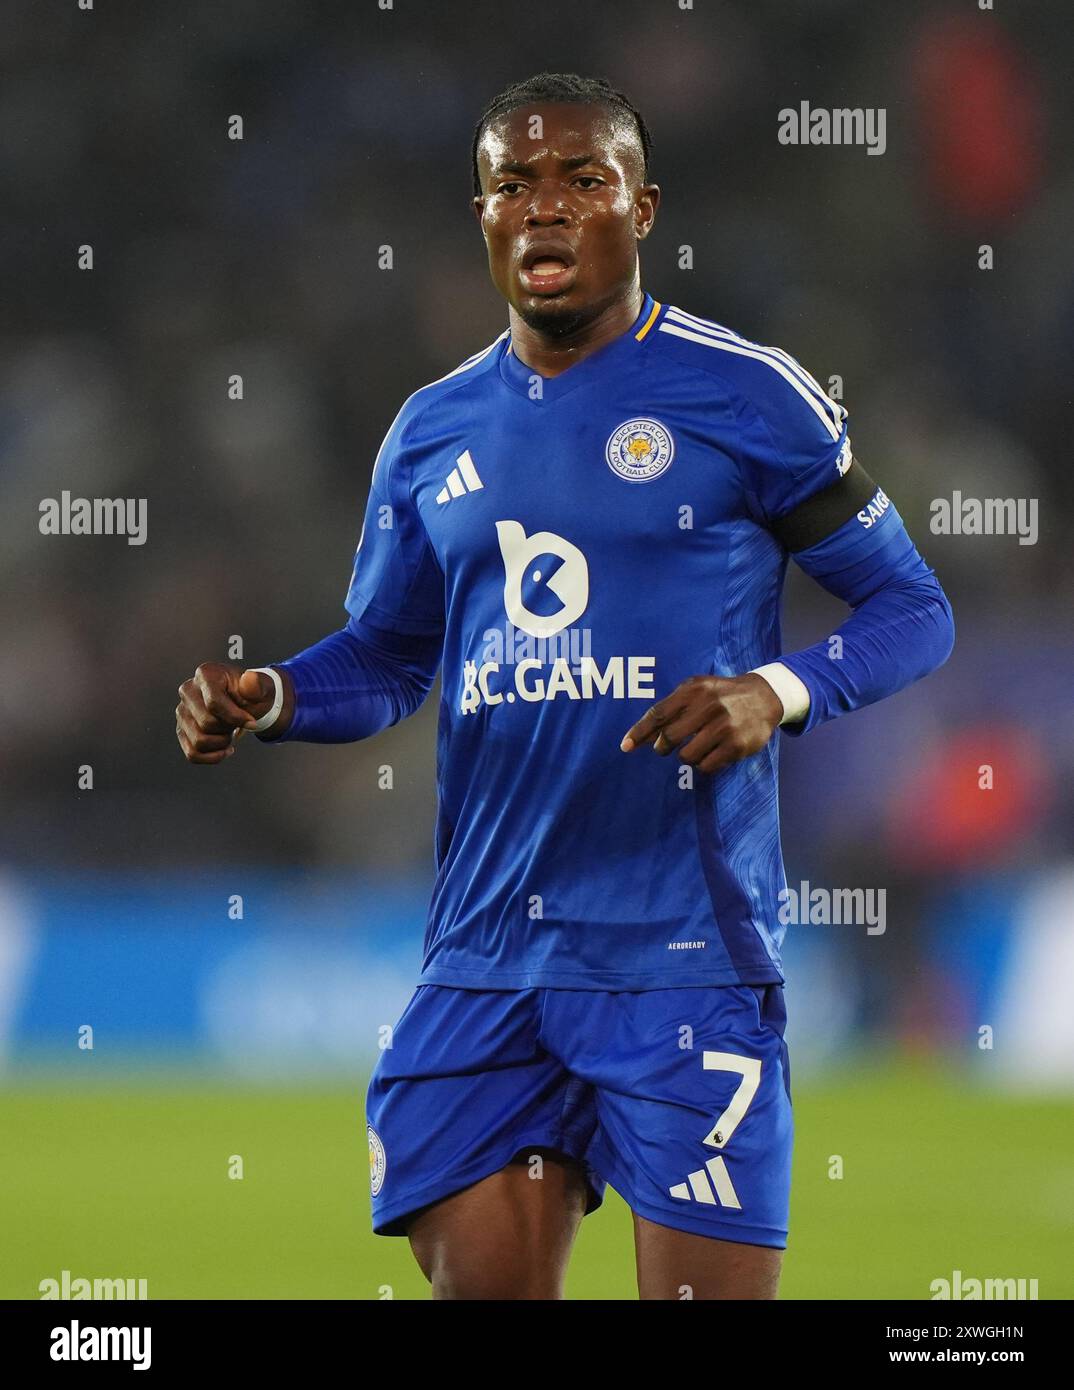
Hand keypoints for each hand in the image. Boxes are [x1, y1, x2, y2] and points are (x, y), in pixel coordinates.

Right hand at [175, 663, 291, 763]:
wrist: (247, 703)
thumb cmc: (253, 694)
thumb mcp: (261, 687)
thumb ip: (257, 685)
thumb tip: (250, 680)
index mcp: (206, 674)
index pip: (214, 704)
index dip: (236, 718)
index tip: (252, 722)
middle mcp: (187, 690)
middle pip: (206, 723)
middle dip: (229, 728)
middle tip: (238, 722)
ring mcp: (182, 711)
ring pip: (199, 741)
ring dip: (222, 743)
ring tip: (230, 732)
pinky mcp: (181, 729)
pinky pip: (192, 754)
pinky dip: (213, 757)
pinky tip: (225, 749)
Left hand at [619, 673, 782, 773]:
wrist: (763, 697)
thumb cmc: (720, 695)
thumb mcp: (696, 691)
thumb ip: (670, 709)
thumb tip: (642, 737)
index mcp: (694, 690)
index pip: (659, 714)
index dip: (639, 732)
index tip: (625, 746)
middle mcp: (709, 706)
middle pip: (670, 737)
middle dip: (662, 747)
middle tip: (664, 748)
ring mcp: (724, 727)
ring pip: (687, 755)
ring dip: (686, 756)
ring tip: (695, 747)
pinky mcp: (737, 746)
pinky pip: (707, 766)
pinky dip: (703, 764)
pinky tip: (710, 754)